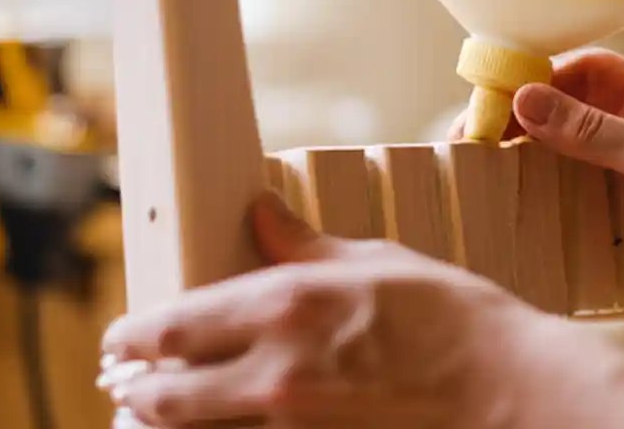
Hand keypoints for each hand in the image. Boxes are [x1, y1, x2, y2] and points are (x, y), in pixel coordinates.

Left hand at [101, 191, 623, 428]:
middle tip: (120, 381)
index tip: (121, 339)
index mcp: (285, 306)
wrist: (504, 388)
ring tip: (151, 409)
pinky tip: (217, 423)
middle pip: (166, 394)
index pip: (176, 327)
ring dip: (165, 420)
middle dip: (134, 388)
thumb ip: (304, 243)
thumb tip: (259, 214)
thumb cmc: (452, 317)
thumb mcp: (376, 261)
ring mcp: (291, 421)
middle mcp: (274, 371)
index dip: (134, 338)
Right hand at [452, 50, 623, 349]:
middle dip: (519, 124)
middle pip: (564, 115)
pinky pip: (568, 207)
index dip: (540, 77)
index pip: (586, 71)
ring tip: (480, 180)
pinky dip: (539, 210)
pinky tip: (510, 219)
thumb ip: (595, 133)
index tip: (496, 101)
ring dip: (523, 168)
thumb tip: (528, 98)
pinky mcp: (620, 227)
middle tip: (473, 145)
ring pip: (560, 162)